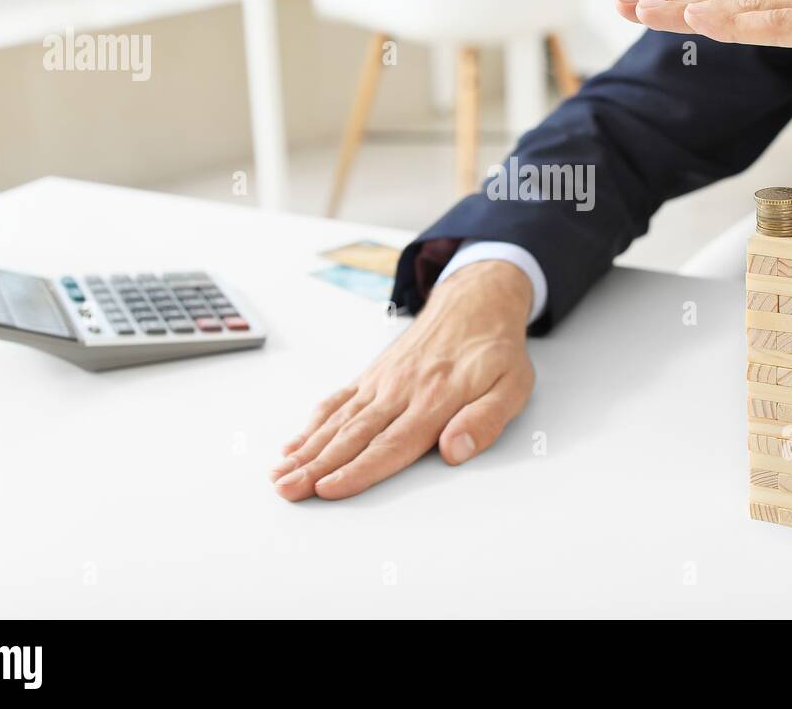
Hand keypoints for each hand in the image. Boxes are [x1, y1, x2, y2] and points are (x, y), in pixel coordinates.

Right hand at [270, 260, 534, 500]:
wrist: (475, 302)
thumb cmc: (494, 350)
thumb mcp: (512, 386)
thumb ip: (484, 421)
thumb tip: (454, 451)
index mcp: (436, 398)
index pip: (392, 444)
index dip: (359, 470)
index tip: (329, 489)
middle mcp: (401, 390)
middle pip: (354, 436)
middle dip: (318, 467)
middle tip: (288, 491)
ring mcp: (382, 382)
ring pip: (338, 421)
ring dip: (307, 450)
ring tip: (280, 476)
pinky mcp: (373, 375)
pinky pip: (338, 401)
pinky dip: (313, 424)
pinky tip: (294, 446)